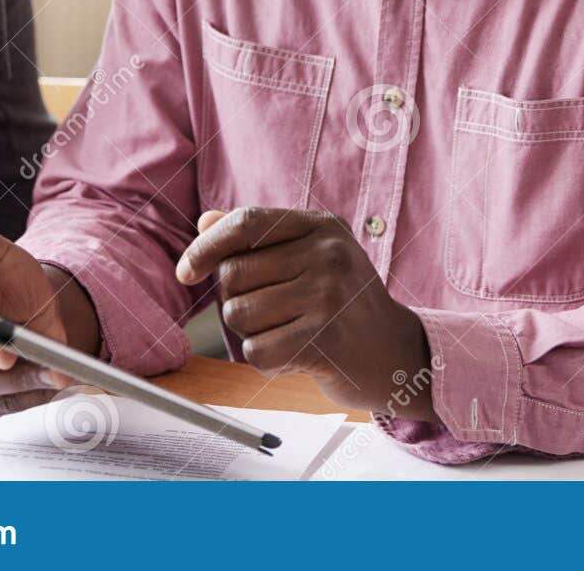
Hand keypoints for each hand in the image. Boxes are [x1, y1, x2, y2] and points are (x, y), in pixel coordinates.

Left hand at [176, 207, 436, 418]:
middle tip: (273, 310)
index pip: (247, 223)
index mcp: (323, 226)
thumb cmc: (345, 303)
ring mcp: (329, 297)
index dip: (206, 246)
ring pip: (238, 315)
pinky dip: (267, 360)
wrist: (396, 353)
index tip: (187, 271)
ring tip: (289, 330)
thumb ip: (259, 238)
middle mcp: (328, 255)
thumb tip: (205, 223)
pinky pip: (257, 352)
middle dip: (237, 299)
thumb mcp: (312, 256)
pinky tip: (296, 353)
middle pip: (233, 274)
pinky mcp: (324, 340)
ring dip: (252, 333)